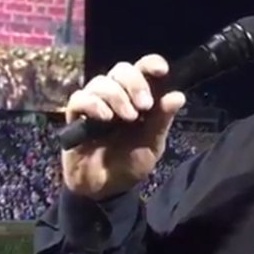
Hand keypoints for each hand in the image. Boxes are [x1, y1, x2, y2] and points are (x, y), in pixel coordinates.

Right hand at [60, 54, 186, 199]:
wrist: (105, 189)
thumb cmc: (130, 163)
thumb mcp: (152, 144)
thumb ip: (162, 120)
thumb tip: (178, 96)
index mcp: (138, 98)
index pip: (143, 69)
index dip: (151, 63)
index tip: (161, 70)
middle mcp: (116, 95)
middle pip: (121, 69)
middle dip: (135, 82)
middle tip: (144, 105)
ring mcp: (95, 104)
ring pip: (101, 82)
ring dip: (117, 96)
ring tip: (128, 118)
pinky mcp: (75, 117)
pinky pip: (79, 98)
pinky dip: (94, 104)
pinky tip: (106, 118)